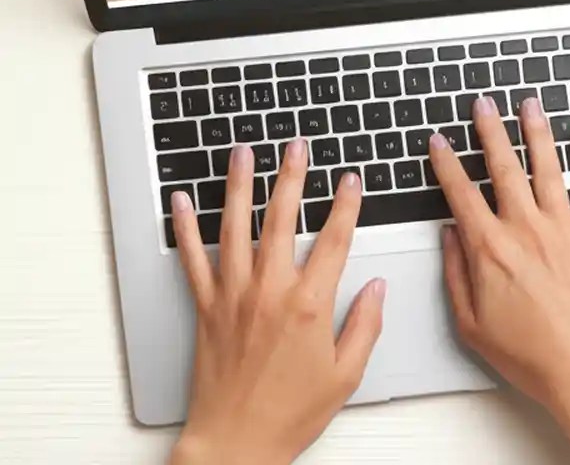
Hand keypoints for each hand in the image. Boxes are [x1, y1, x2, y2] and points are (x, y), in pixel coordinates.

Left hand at [168, 141, 384, 464]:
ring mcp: (233, 297)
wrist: (236, 442)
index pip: (333, 240)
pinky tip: (180, 202)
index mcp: (310, 305)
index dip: (345, 205)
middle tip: (296, 147)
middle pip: (281, 220)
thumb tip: (377, 288)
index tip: (350, 180)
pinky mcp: (205, 309)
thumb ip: (365, 324)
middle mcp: (269, 292)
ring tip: (243, 154)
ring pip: (234, 228)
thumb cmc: (290, 414)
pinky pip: (192, 259)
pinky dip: (184, 228)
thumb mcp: (347, 374)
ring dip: (239, 186)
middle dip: (292, 177)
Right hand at [434, 98, 569, 464]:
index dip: (446, 163)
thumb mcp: (470, 323)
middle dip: (490, 130)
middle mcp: (526, 230)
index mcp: (490, 250)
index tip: (438, 142)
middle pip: (504, 167)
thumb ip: (455, 274)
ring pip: (547, 167)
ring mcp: (563, 229)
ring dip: (536, 131)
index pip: (461, 193)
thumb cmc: (529, 353)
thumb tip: (449, 236)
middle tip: (482, 104)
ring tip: (528, 104)